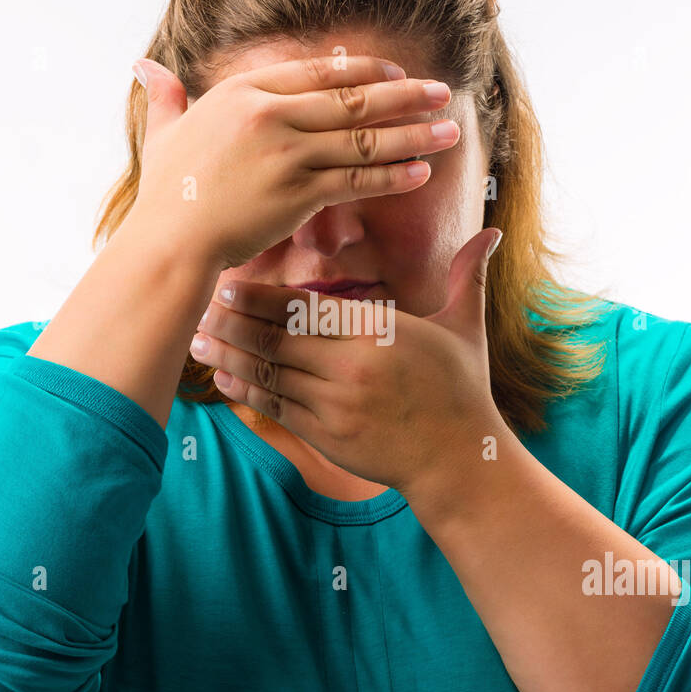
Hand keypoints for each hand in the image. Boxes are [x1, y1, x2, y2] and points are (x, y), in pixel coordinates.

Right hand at [129, 54, 460, 271]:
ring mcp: (288, 154)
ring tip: (449, 132)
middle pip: (354, 99)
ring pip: (365, 138)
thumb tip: (143, 64)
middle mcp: (271, 115)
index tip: (396, 69)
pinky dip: (393, 176)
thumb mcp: (163, 133)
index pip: (319, 72)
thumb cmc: (166, 193)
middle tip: (443, 91)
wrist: (171, 241)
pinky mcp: (299, 193)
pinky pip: (358, 179)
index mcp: (244, 92)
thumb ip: (165, 96)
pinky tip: (422, 174)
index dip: (364, 70)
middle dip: (406, 95)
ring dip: (414, 134)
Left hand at [190, 227, 504, 498]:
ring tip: (198, 342)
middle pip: (276, 337)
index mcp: (378, 332)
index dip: (261, 297)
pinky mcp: (326, 435)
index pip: (305, 307)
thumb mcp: (466, 329)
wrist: (460, 461)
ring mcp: (334, 404)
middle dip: (232, 323)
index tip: (230, 286)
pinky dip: (246, 392)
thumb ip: (468, 276)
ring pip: (268, 373)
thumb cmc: (462, 390)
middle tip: (199, 308)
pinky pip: (276, 407)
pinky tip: (223, 379)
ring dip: (228, 357)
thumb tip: (492, 231)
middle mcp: (350, 367)